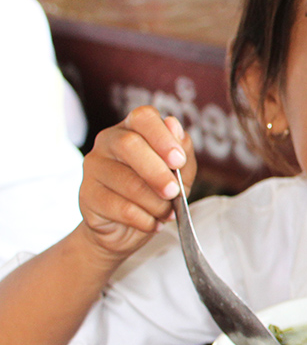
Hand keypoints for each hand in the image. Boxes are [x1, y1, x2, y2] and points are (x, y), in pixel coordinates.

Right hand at [79, 105, 194, 262]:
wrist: (125, 227)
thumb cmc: (156, 192)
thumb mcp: (180, 172)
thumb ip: (182, 150)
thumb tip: (174, 124)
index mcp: (133, 128)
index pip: (143, 117)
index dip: (163, 137)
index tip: (179, 160)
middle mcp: (108, 141)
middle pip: (128, 144)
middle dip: (158, 172)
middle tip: (174, 192)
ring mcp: (93, 167)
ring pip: (126, 181)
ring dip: (155, 202)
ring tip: (167, 213)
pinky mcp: (86, 195)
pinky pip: (118, 207)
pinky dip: (143, 219)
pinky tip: (153, 223)